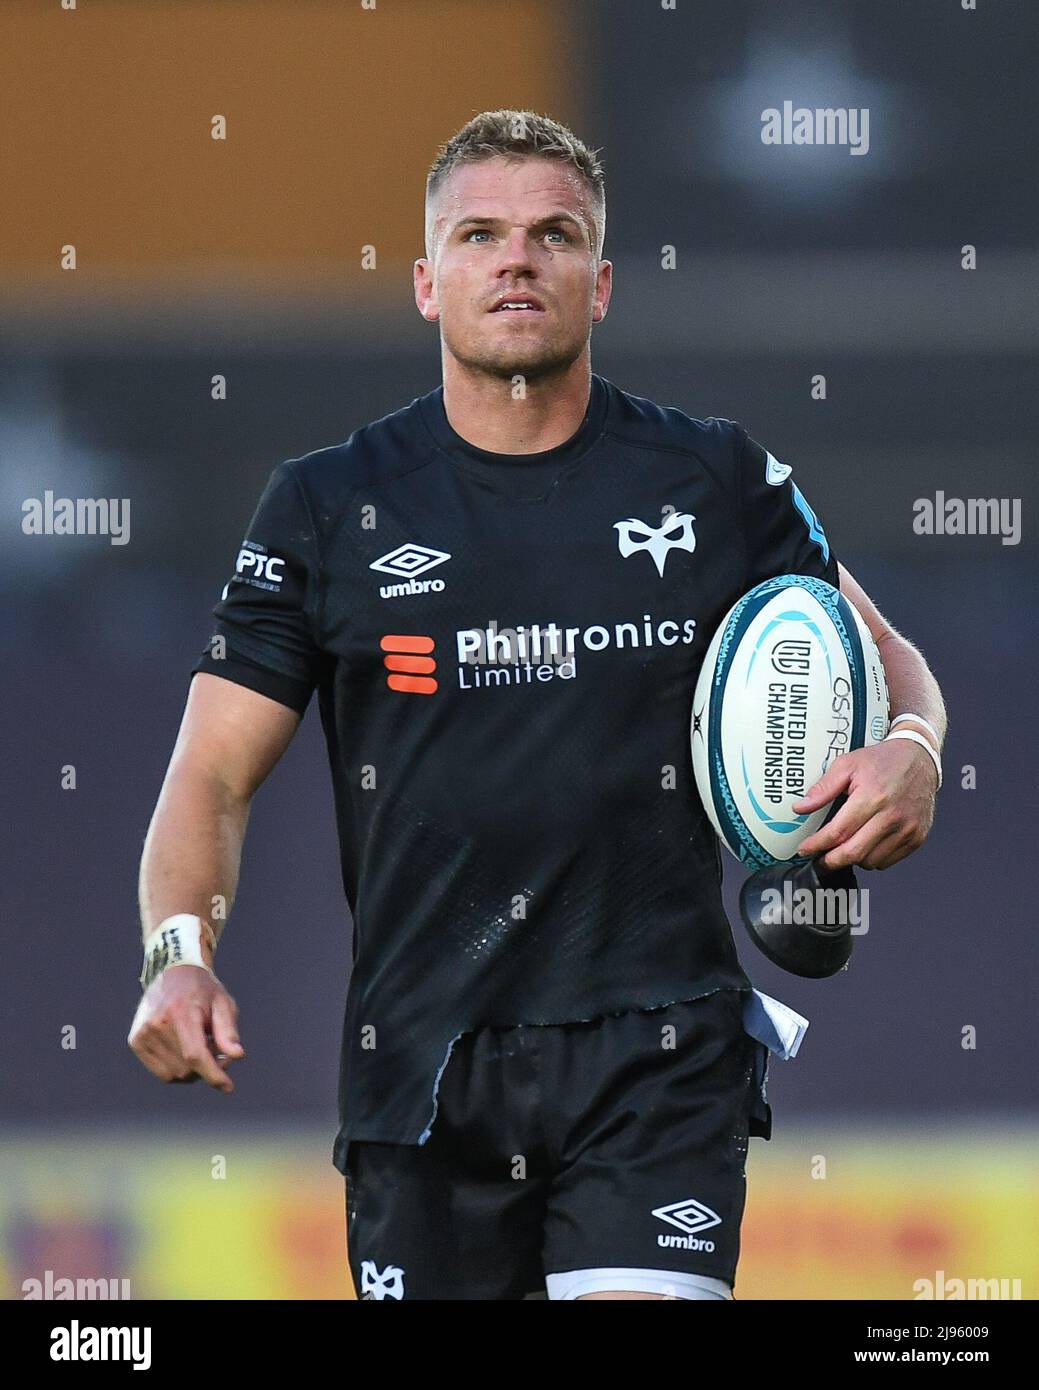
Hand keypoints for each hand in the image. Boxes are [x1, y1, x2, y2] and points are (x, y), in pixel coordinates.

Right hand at [128, 965, 244, 1092]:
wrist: (173, 972)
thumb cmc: (203, 990)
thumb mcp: (223, 1003)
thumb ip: (228, 1031)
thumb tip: (238, 1056)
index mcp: (180, 1012)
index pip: (195, 1054)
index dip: (213, 1074)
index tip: (228, 1087)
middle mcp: (157, 1024)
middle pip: (186, 1068)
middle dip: (207, 1066)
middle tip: (217, 1048)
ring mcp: (142, 1034)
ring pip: (174, 1075)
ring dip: (192, 1070)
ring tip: (201, 1045)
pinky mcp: (136, 1041)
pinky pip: (162, 1072)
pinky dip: (177, 1068)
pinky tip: (185, 1049)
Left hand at [792, 739, 937, 871]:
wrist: (920, 759)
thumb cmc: (883, 761)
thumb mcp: (847, 764)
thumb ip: (823, 788)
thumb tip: (800, 808)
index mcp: (872, 796)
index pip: (838, 832)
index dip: (817, 845)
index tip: (804, 849)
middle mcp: (892, 816)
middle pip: (854, 853)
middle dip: (831, 860)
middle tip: (819, 858)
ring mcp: (907, 829)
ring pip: (871, 861)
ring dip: (853, 859)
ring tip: (845, 846)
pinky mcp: (917, 837)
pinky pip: (888, 861)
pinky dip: (873, 858)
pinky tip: (866, 843)